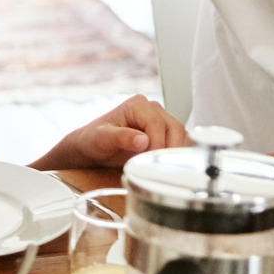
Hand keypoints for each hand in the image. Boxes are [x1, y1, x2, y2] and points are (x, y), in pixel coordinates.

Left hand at [32, 95, 188, 170]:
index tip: (149, 163)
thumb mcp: (102, 139)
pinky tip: (163, 165)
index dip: (156, 145)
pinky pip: (179, 142)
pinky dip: (175, 155)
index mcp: (138, 104)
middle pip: (174, 129)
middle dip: (168, 151)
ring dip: (174, 154)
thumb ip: (122, 138)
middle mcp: (152, 108)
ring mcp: (160, 119)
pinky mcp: (164, 132)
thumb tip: (143, 140)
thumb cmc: (94, 140)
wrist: (92, 147)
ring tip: (158, 167)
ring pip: (181, 135)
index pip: (158, 124)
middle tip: (156, 168)